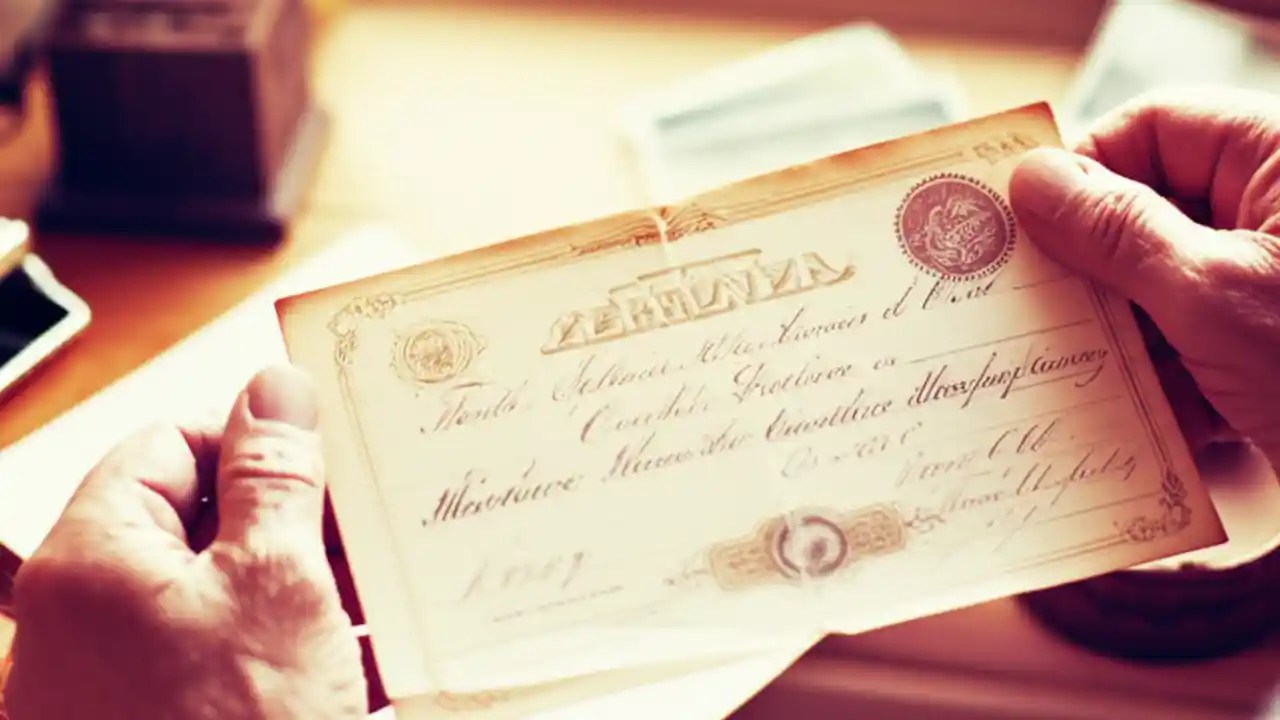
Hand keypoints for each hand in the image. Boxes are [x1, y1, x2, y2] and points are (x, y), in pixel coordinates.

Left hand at [1, 366, 364, 719]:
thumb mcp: (275, 585)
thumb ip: (276, 477)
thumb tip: (276, 386)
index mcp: (97, 557)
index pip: (167, 447)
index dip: (250, 438)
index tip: (326, 450)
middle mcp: (93, 615)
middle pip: (200, 524)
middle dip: (294, 521)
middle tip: (372, 522)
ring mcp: (125, 679)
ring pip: (225, 598)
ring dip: (307, 589)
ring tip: (386, 593)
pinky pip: (229, 662)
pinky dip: (292, 651)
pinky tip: (361, 664)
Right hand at [1010, 88, 1279, 466]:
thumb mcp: (1211, 297)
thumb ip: (1115, 232)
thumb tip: (1032, 179)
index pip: (1153, 128)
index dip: (1083, 172)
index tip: (1024, 233)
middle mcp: (1279, 211)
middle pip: (1150, 207)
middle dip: (1100, 272)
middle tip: (1043, 316)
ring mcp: (1278, 279)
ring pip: (1164, 280)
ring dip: (1134, 337)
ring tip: (1119, 385)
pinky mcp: (1276, 340)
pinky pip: (1197, 335)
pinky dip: (1177, 377)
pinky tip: (1182, 420)